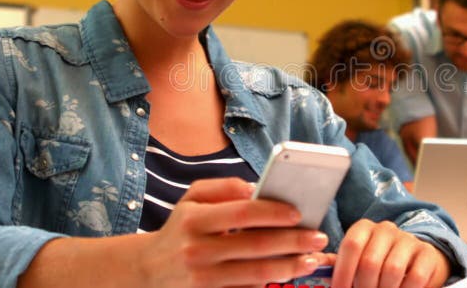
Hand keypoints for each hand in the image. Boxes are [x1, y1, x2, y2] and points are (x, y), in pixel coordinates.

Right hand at [136, 177, 328, 287]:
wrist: (147, 270)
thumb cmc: (179, 228)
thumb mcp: (191, 198)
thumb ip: (223, 187)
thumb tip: (256, 188)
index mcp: (194, 220)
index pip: (242, 213)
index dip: (274, 212)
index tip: (299, 213)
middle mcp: (197, 251)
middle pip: (255, 246)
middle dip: (293, 242)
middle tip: (319, 238)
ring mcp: (202, 280)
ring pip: (255, 275)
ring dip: (289, 268)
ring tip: (311, 260)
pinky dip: (268, 287)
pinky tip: (287, 278)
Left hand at [331, 219, 450, 287]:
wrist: (415, 261)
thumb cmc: (379, 263)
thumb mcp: (357, 260)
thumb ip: (337, 264)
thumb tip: (312, 263)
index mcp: (364, 228)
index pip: (350, 246)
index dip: (343, 273)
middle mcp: (386, 229)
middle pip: (370, 262)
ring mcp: (408, 240)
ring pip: (392, 271)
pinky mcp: (427, 254)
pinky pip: (415, 277)